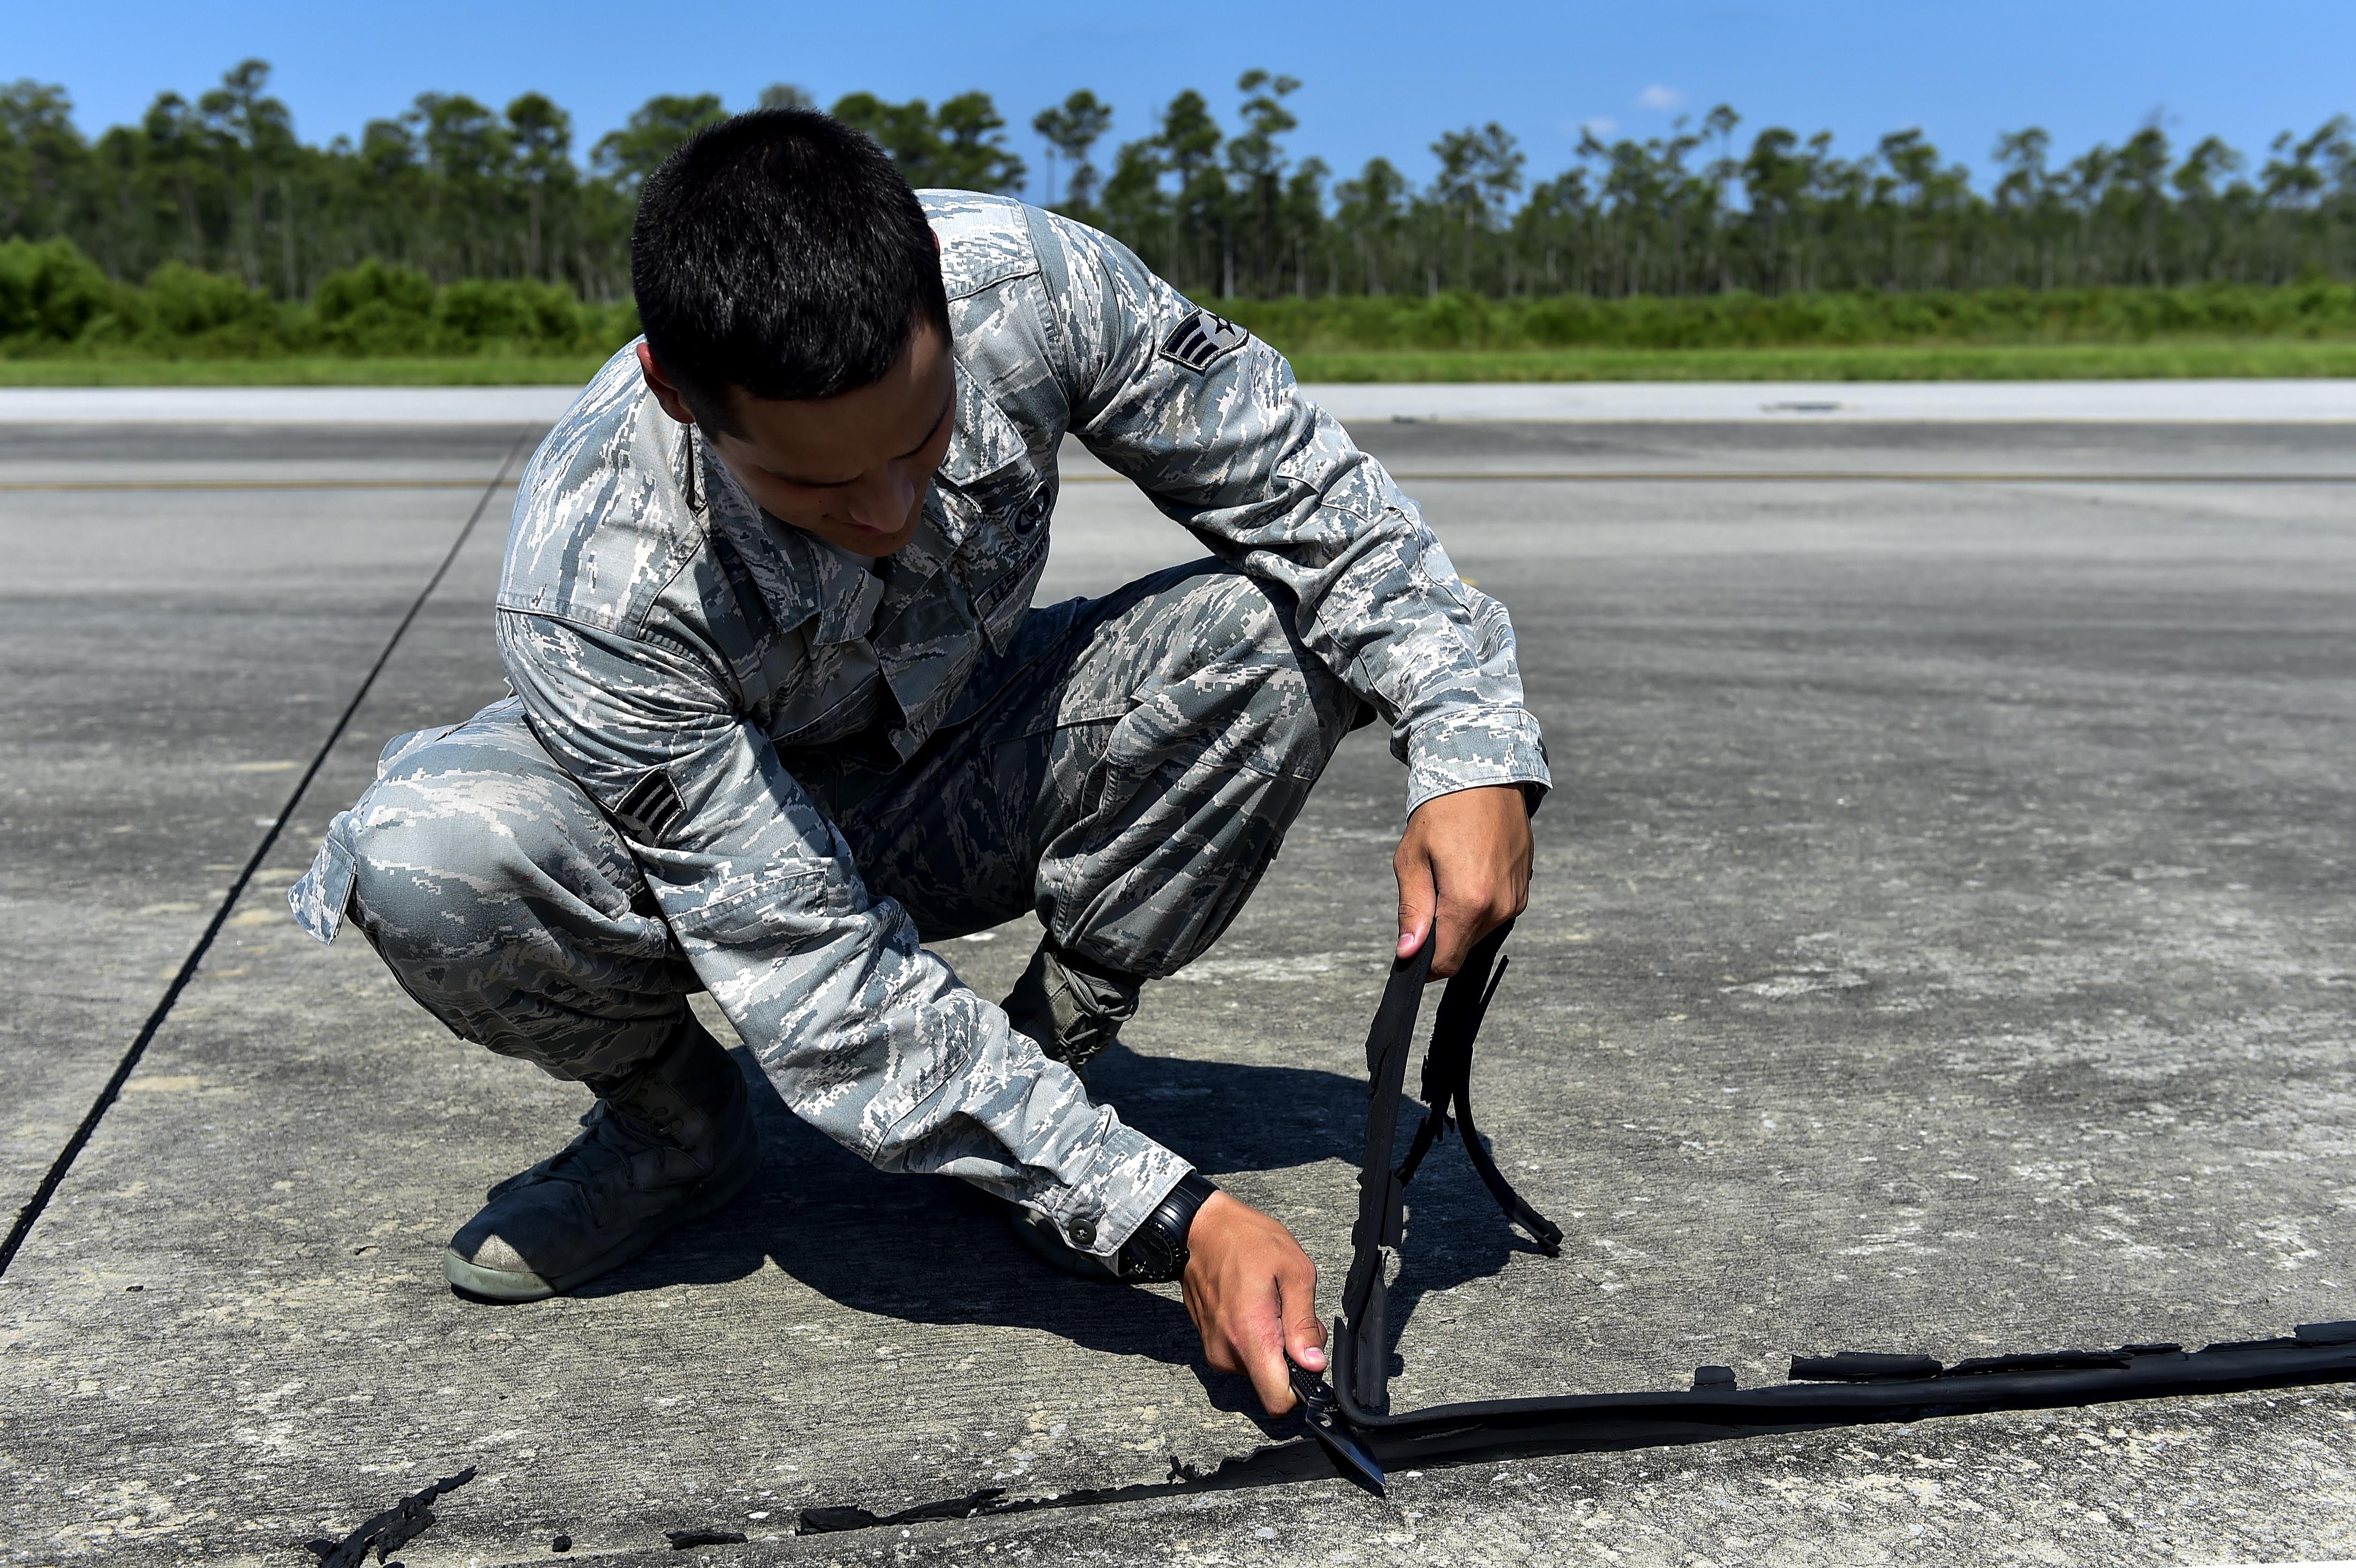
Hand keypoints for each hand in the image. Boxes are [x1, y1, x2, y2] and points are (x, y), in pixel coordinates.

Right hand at [1179, 1191, 1325, 1415]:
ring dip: (1272, 1345)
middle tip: (1289, 1313)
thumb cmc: (1247, 1241)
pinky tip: (1253, 1306)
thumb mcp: (1293, 1270)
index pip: (1277, 1400)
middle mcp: (1227, 1352)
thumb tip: (1314, 1364)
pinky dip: (1254, 1339)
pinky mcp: (1209, 1343)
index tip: (1309, 1362)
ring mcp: (1214, 1349)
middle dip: (1290, 1357)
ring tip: (1269, 1304)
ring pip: (1258, 1369)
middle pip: (1272, 1382)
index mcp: (1251, 1336)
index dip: (1301, 1389)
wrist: (1200, 1229)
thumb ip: (1304, 1322)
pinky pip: (1241, 1356)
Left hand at [1395, 783, 1532, 978]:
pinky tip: (1469, 869)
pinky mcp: (1523, 888)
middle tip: (1429, 889)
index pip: (1446, 962)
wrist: (1485, 775)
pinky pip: (1495, 911)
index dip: (1424, 964)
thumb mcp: (1413, 859)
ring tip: (1451, 873)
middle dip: (1441, 933)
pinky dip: (1478, 902)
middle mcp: (1500, 907)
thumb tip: (1407, 953)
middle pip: (1462, 947)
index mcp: (1470, 902)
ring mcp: (1516, 898)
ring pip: (1479, 930)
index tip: (1410, 950)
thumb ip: (1412, 910)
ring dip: (1460, 916)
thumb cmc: (1442, 811)